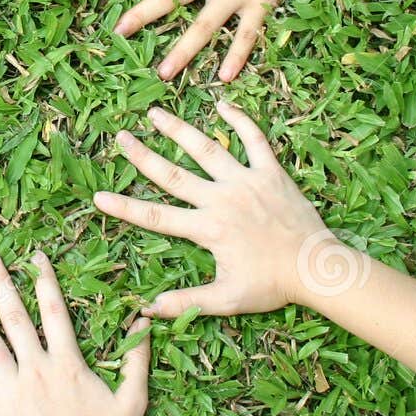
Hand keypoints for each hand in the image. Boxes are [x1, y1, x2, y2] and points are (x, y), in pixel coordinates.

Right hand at [93, 102, 336, 316]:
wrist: (317, 268)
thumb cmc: (272, 285)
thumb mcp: (226, 299)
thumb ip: (186, 302)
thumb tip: (148, 310)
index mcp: (208, 229)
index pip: (155, 217)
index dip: (124, 207)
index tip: (98, 196)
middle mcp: (222, 199)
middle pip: (173, 174)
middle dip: (143, 155)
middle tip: (121, 137)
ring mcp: (246, 181)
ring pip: (206, 149)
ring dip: (179, 130)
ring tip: (156, 114)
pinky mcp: (271, 172)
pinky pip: (254, 140)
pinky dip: (239, 121)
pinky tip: (223, 105)